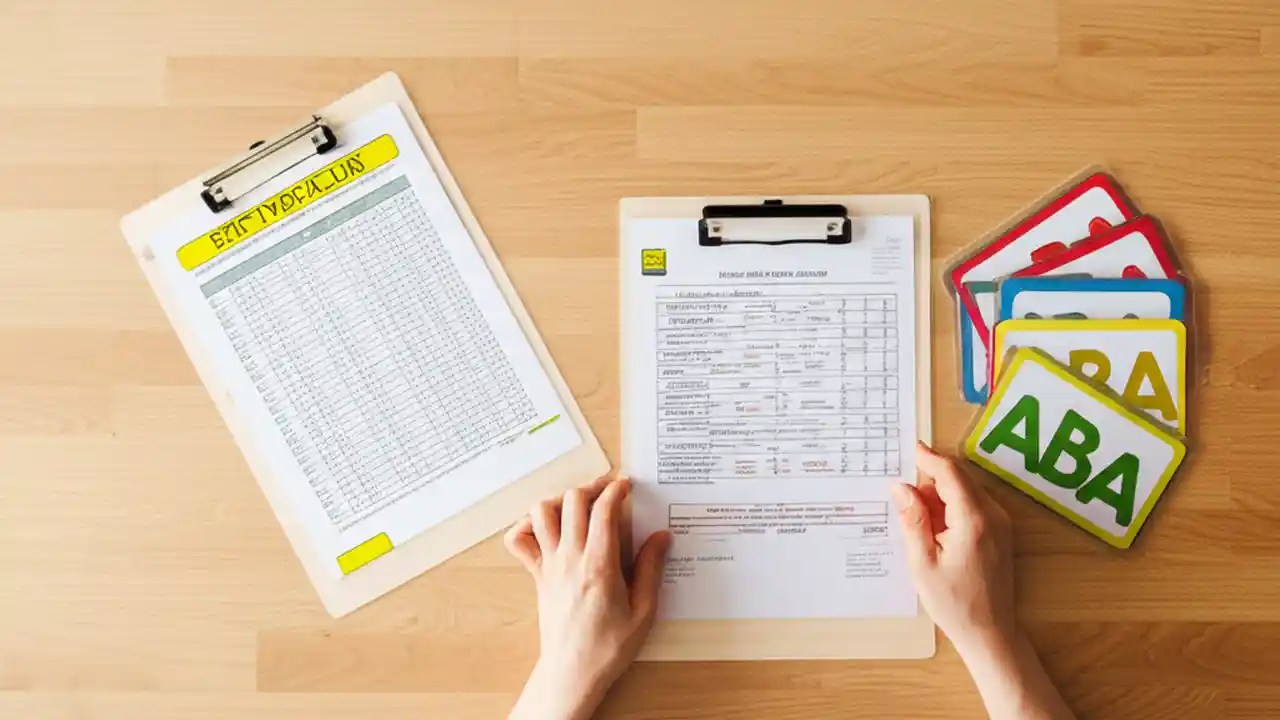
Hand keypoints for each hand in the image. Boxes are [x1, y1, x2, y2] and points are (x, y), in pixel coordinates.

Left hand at [505, 475, 671, 719]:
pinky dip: (526, 526)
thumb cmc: (609, 646)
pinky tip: (545, 527)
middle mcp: (570, 559)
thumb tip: (662, 537)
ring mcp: (548, 565)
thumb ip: (651, 568)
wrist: (573, 672)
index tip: (627, 486)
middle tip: (608, 490)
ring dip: (560, 499)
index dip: (616, 490)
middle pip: (572, 501)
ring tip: (579, 504)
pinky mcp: (537, 575)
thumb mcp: (644, 611)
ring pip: (541, 512)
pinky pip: (518, 541)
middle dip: (592, 486)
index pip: (603, 510)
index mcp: (599, 565)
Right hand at [893, 444, 1075, 718]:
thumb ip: (912, 519)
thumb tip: (901, 487)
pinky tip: (936, 526)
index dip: (929, 458)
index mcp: (972, 520)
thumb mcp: (922, 562)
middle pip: (960, 478)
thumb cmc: (953, 602)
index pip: (950, 474)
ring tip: (917, 518)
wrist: (990, 631)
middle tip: (903, 495)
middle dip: (931, 478)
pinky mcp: (1001, 531)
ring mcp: (1001, 523)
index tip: (910, 447)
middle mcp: (992, 515)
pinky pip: (974, 504)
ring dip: (940, 493)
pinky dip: (953, 505)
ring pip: (966, 490)